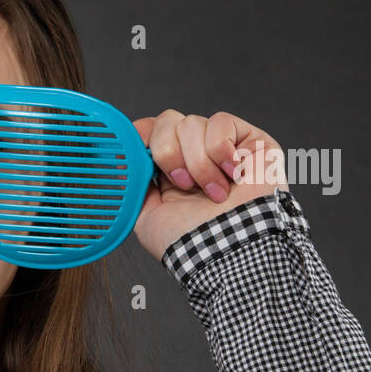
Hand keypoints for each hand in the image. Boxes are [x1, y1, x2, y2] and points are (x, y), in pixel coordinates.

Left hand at [131, 110, 288, 259]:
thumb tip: (120, 157)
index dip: (142, 135)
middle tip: (183, 185)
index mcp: (169, 171)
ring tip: (212, 192)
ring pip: (192, 123)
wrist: (224, 250)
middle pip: (168, 121)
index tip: (140, 154)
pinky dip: (220, 150)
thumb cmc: (189, 242)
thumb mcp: (143, 214)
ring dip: (197, 162)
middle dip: (168, 153)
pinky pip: (221, 122)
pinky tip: (232, 175)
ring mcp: (222, 147)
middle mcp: (195, 156)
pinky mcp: (251, 141)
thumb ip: (131, 184)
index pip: (150, 130)